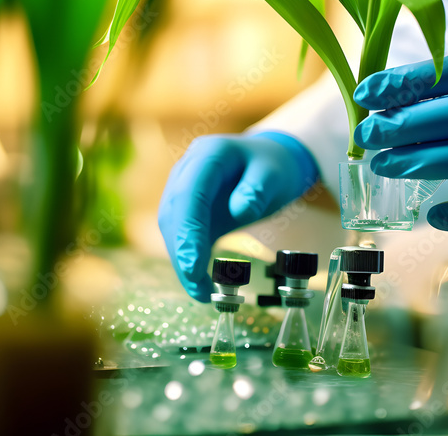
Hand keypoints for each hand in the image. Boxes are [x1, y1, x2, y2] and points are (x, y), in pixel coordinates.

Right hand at [158, 131, 317, 300]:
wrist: (268, 160)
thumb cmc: (274, 166)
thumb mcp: (275, 173)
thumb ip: (258, 188)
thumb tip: (239, 211)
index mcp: (209, 155)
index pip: (190, 193)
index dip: (187, 230)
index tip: (192, 264)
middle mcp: (187, 169)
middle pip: (174, 212)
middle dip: (181, 252)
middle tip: (196, 288)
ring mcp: (182, 188)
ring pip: (172, 226)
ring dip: (181, 260)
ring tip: (200, 292)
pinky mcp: (186, 208)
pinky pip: (181, 234)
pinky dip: (187, 258)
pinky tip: (199, 283)